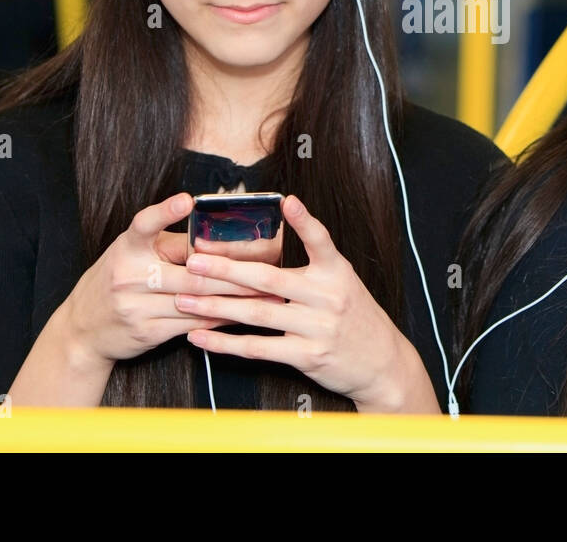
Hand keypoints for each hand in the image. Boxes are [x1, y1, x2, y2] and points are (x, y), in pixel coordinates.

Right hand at [64, 192, 267, 363]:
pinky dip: (219, 318)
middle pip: (190, 274)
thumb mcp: (131, 254)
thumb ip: (166, 243)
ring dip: (235, 299)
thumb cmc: (117, 281)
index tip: (187, 200)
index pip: (144, 225)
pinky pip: (191, 324)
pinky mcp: (147, 332)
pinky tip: (243, 315)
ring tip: (267, 295)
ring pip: (196, 302)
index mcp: (127, 248)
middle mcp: (129, 276)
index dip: (165, 211)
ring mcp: (137, 307)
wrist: (81, 330)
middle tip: (267, 269)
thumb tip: (215, 234)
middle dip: (233, 274)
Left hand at [176, 195, 439, 412]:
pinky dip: (225, 344)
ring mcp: (317, 327)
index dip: (304, 221)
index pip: (321, 241)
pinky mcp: (307, 356)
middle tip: (195, 260)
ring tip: (184, 299)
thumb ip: (313, 270)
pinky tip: (201, 337)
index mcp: (338, 273)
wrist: (382, 364)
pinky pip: (258, 348)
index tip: (287, 201)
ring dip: (216, 306)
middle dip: (227, 269)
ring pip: (257, 314)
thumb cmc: (356, 319)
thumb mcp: (344, 286)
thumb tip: (264, 257)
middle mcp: (328, 297)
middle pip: (270, 279)